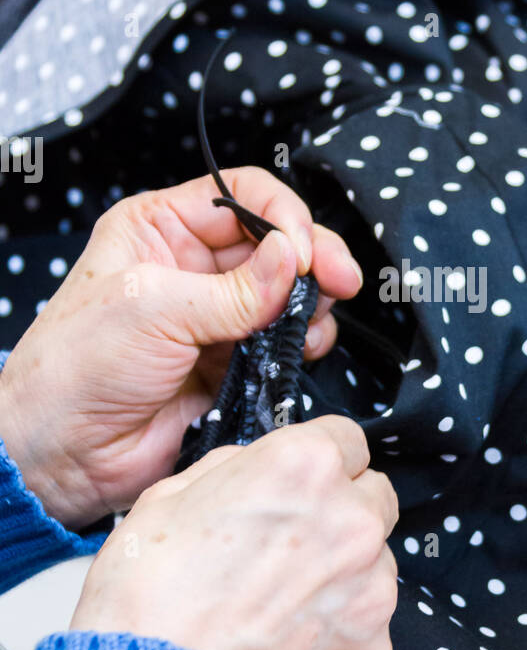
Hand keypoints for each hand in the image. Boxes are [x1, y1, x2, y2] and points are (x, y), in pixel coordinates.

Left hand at [0, 169, 362, 528]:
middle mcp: (191, 266)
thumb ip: (233, 289)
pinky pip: (284, 342)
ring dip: (309, 305)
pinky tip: (298, 350)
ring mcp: (215, 316)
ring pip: (287, 293)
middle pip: (275, 241)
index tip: (303, 253)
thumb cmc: (76, 369)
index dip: (282, 217)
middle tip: (340, 280)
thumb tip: (293, 258)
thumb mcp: (152, 308)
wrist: (62, 453)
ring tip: (308, 324)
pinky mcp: (232, 362)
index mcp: (160, 228)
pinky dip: (301, 343)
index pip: (242, 195)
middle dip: (312, 258)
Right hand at [71, 417, 398, 649]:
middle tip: (291, 543)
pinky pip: (366, 626)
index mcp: (307, 467)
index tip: (302, 482)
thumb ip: (238, 468)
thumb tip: (259, 470)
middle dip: (341, 511)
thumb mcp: (172, 493)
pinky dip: (336, 632)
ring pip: (376, 562)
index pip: (348, 440)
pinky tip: (286, 641)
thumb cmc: (148, 597)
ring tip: (279, 602)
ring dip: (342, 574)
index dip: (318, 462)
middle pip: (374, 497)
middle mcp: (353, 521)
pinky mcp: (373, 649)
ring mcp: (371, 590)